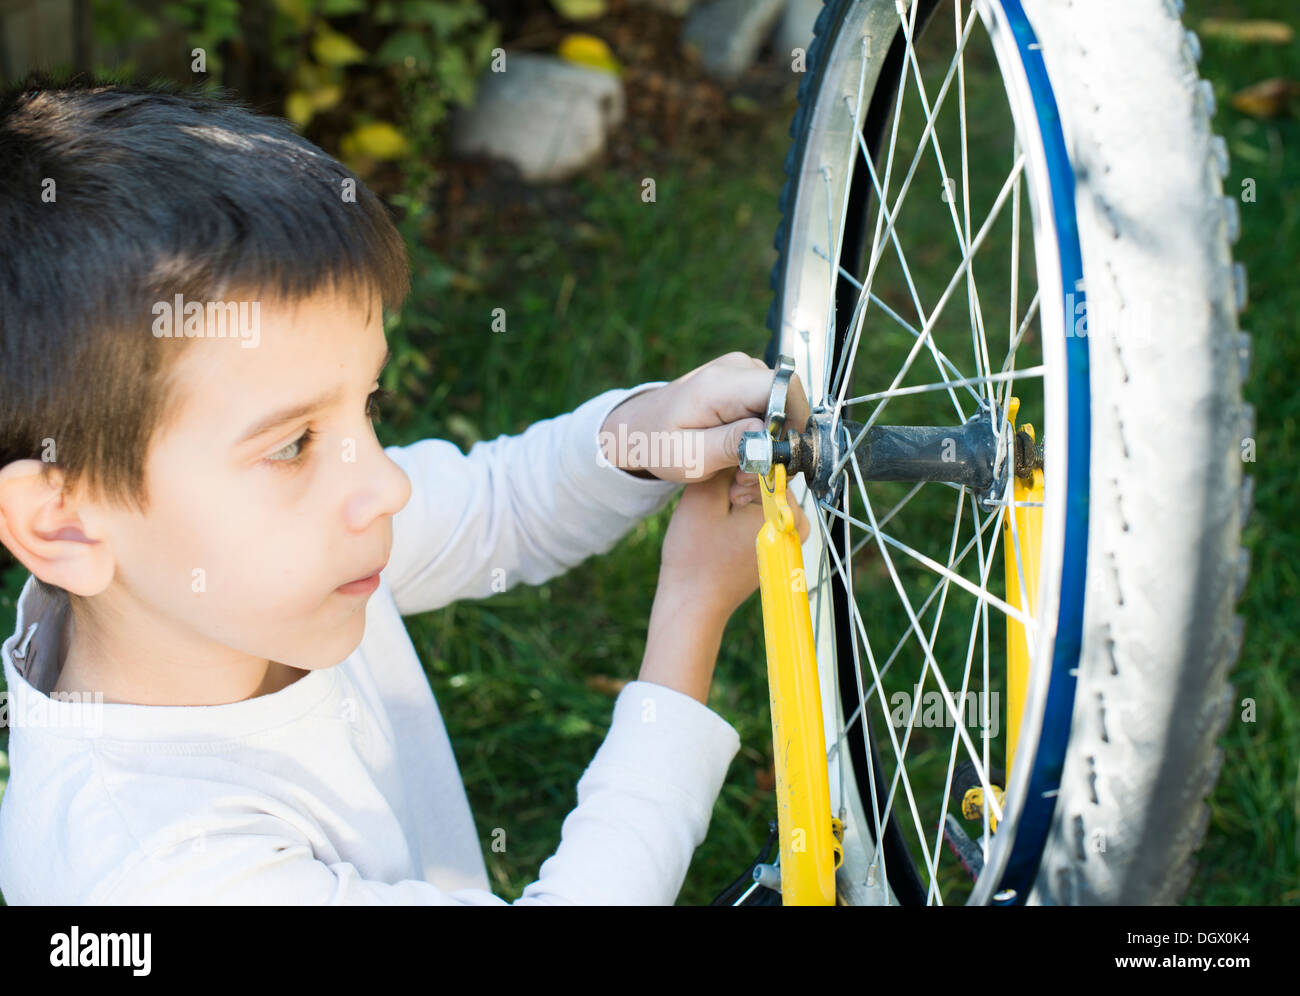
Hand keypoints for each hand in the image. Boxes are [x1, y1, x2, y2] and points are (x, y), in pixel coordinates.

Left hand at [599, 352, 810, 483]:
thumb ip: (729, 445)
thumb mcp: (689, 456)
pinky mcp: (746, 380)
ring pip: (784, 405)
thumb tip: (767, 436)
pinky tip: (743, 454)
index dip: (794, 422)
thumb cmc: (658, 443)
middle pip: (788, 399)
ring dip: (772, 442)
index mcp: (719, 384)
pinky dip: (765, 434)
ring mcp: (743, 369)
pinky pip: (773, 405)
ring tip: (742, 469)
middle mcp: (736, 367)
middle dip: (781, 441)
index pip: (785, 388)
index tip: (776, 456)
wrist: (640, 428)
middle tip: (752, 475)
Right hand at [656, 462, 811, 626]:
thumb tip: (741, 436)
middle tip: (716, 507)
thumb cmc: (696, 559)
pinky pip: (761, 511)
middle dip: (739, 481)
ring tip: (717, 521)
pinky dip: (741, 511)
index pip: (770, 462)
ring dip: (738, 496)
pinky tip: (722, 528)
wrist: (693, 602)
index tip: (722, 489)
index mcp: (787, 512)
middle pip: (768, 477)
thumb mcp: (704, 497)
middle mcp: (798, 524)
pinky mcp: (778, 542)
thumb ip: (725, 462)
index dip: (738, 466)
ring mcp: (790, 535)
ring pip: (762, 493)